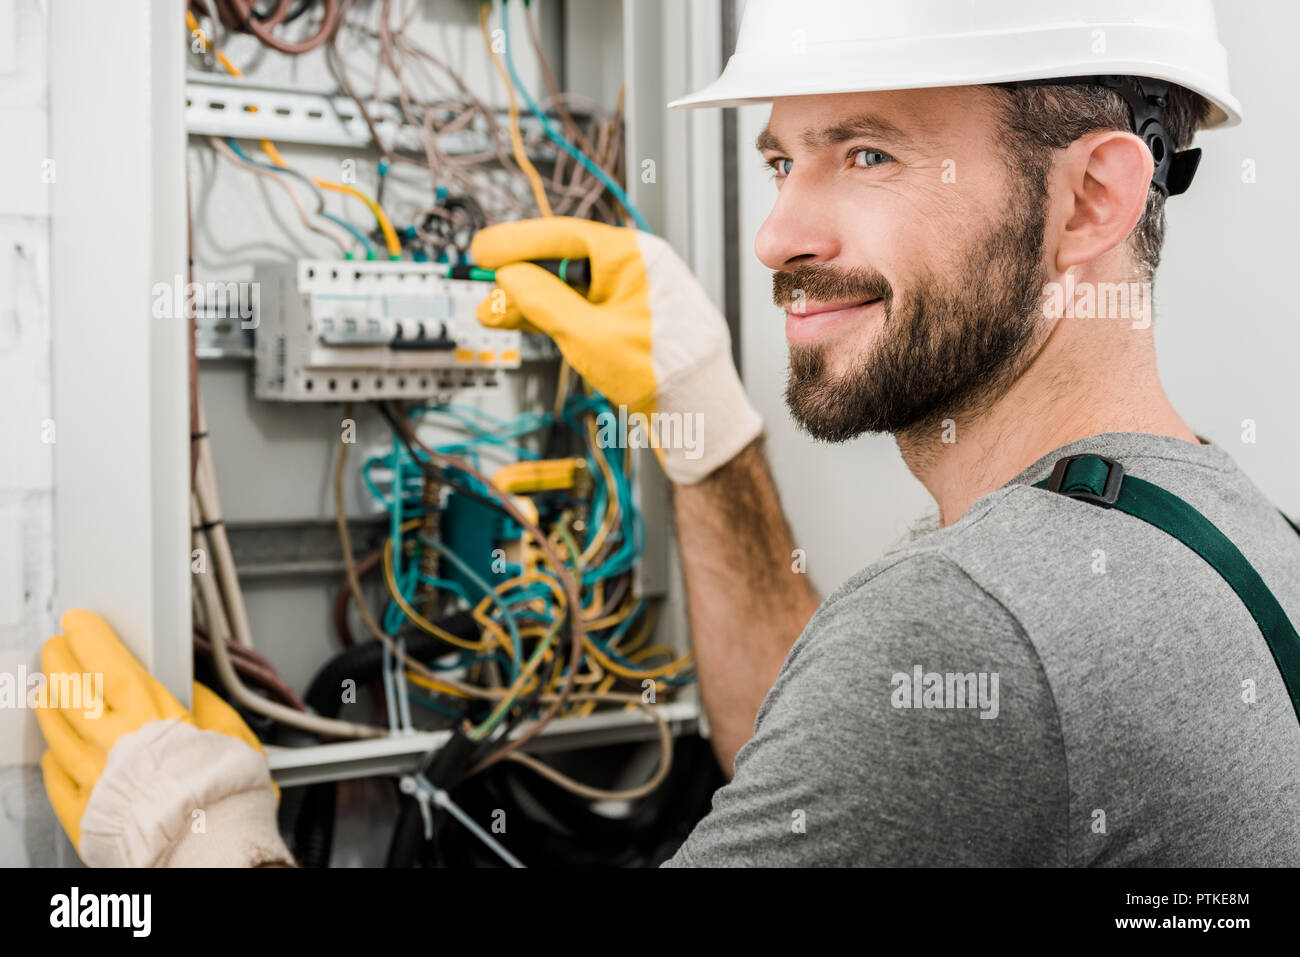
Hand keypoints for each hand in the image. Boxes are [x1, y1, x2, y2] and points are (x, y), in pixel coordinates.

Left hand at [36, 609, 291, 866]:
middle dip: (60, 663)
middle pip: (73, 691)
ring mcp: (94, 778)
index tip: (79, 625)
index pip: (110, 665)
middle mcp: (116, 743)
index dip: (90, 640)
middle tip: (55, 649)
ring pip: (57, 730)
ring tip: (48, 690)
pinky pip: (57, 777)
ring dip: (50, 703)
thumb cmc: (227, 796)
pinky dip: (54, 757)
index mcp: (153, 718)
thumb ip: (207, 706)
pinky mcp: (84, 813)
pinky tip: (55, 749)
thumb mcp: (234, 735)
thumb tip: (190, 689)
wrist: (211, 849)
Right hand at [472, 217, 762, 483]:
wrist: (699, 413)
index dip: (517, 242)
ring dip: (529, 302)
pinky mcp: (626, 322)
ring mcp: (630, 297)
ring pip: (569, 289)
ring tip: (492, 314)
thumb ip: (545, 302)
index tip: (482, 249)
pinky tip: (520, 321)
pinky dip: (551, 317)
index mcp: (636, 256)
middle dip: (519, 278)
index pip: (565, 236)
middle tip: (483, 286)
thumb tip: (510, 277)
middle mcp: (634, 269)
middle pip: (563, 262)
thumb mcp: (591, 336)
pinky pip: (581, 309)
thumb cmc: (665, 373)